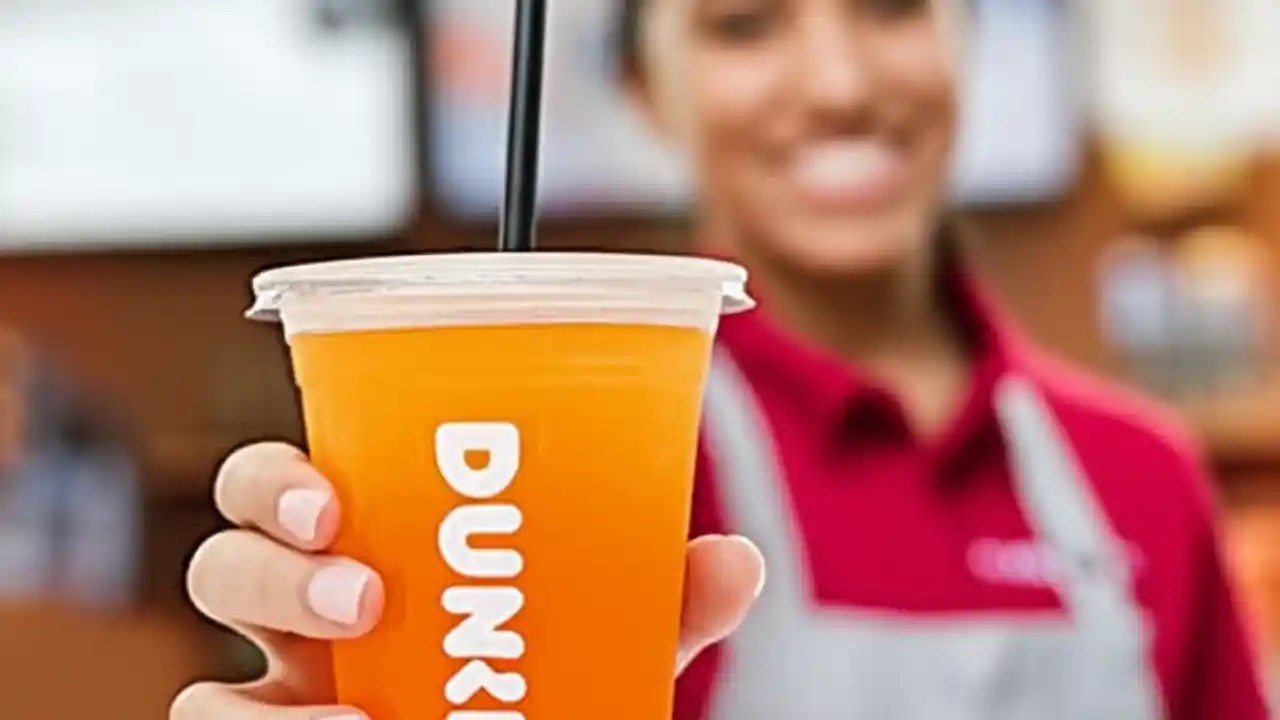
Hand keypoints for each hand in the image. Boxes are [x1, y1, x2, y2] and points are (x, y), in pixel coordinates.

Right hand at [172, 442, 764, 718]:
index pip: (284, 489)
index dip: (276, 481)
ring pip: (201, 686)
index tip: (333, 498)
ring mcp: (282, 708)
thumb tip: (736, 560)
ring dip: (265, 705)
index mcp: (373, 555)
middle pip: (223, 561)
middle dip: (268, 563)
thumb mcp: (609, 643)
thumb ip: (661, 602)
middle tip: (362, 590)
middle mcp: (307, 628)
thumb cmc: (546, 692)